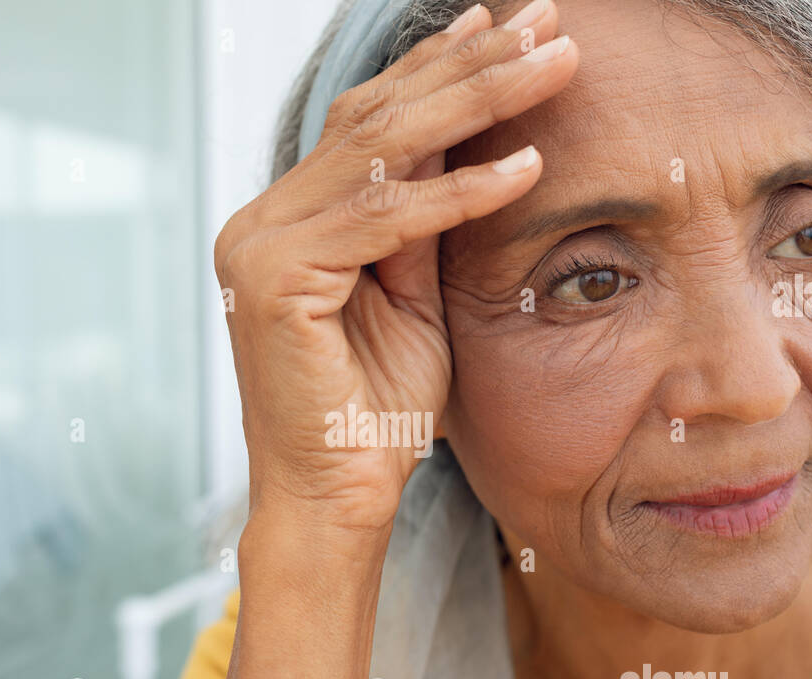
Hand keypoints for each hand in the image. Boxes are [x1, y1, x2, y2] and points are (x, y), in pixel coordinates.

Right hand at [215, 1, 577, 532]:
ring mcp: (259, 244)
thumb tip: (466, 138)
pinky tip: (527, 166)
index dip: (440, 68)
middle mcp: (264, 219)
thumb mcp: (413, 296)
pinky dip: (458, 193)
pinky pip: (383, 217)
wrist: (337, 498)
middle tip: (548, 20)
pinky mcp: (273, 278)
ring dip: (476, 101)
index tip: (506, 24)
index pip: (369, 123)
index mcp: (290, 220)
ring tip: (552, 63)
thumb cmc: (377, 411)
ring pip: (380, 149)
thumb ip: (423, 221)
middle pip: (376, 118)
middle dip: (471, 65)